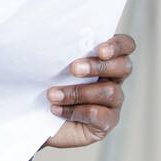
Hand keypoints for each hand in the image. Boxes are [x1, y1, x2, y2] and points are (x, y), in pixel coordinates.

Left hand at [43, 34, 134, 148]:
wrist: (35, 118)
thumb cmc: (43, 85)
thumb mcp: (48, 66)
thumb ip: (56, 52)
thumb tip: (46, 38)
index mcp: (105, 59)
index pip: (125, 45)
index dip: (117, 45)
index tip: (100, 50)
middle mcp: (114, 79)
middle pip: (124, 67)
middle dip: (98, 66)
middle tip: (74, 69)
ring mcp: (113, 102)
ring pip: (109, 92)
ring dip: (78, 92)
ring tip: (53, 95)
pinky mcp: (106, 123)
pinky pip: (98, 115)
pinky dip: (75, 111)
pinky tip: (56, 109)